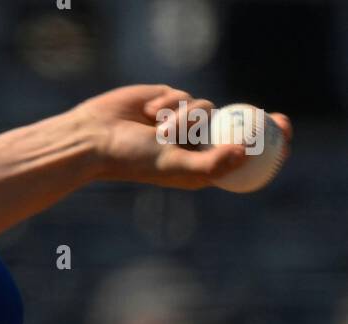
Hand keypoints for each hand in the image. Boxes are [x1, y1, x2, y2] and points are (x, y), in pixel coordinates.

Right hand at [76, 85, 291, 189]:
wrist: (98, 138)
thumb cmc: (133, 159)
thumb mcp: (176, 164)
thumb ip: (211, 162)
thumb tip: (245, 153)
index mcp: (199, 168)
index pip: (239, 156)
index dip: (266, 146)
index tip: (286, 135)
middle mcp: (195, 146)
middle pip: (235, 128)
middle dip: (260, 123)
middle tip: (280, 120)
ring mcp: (184, 123)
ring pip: (206, 107)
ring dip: (187, 116)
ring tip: (160, 130)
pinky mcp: (171, 103)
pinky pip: (184, 94)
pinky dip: (170, 103)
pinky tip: (149, 114)